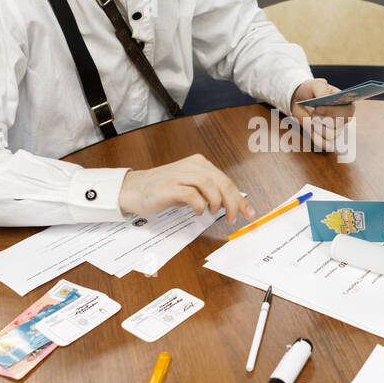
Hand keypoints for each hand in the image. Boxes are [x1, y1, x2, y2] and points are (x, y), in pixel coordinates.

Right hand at [119, 153, 253, 220]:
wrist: (134, 189)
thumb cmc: (163, 190)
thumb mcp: (190, 188)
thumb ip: (210, 193)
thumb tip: (233, 204)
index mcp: (199, 164)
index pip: (226, 180)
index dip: (239, 198)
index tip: (249, 212)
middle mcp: (192, 165)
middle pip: (222, 182)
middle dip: (233, 202)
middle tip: (234, 218)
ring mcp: (180, 174)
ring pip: (210, 185)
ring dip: (217, 203)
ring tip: (213, 213)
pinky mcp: (170, 186)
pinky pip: (192, 195)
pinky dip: (200, 205)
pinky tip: (198, 212)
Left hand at [290, 78, 355, 151]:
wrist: (299, 98)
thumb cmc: (312, 90)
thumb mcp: (317, 85)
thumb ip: (322, 92)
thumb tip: (322, 104)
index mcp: (347, 105)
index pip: (347, 113)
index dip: (333, 112)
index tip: (317, 108)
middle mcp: (343, 119)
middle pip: (338, 126)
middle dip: (321, 118)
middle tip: (309, 109)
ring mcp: (335, 129)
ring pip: (331, 135)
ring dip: (317, 127)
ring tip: (310, 117)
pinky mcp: (325, 138)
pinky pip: (324, 144)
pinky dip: (315, 136)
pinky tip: (310, 126)